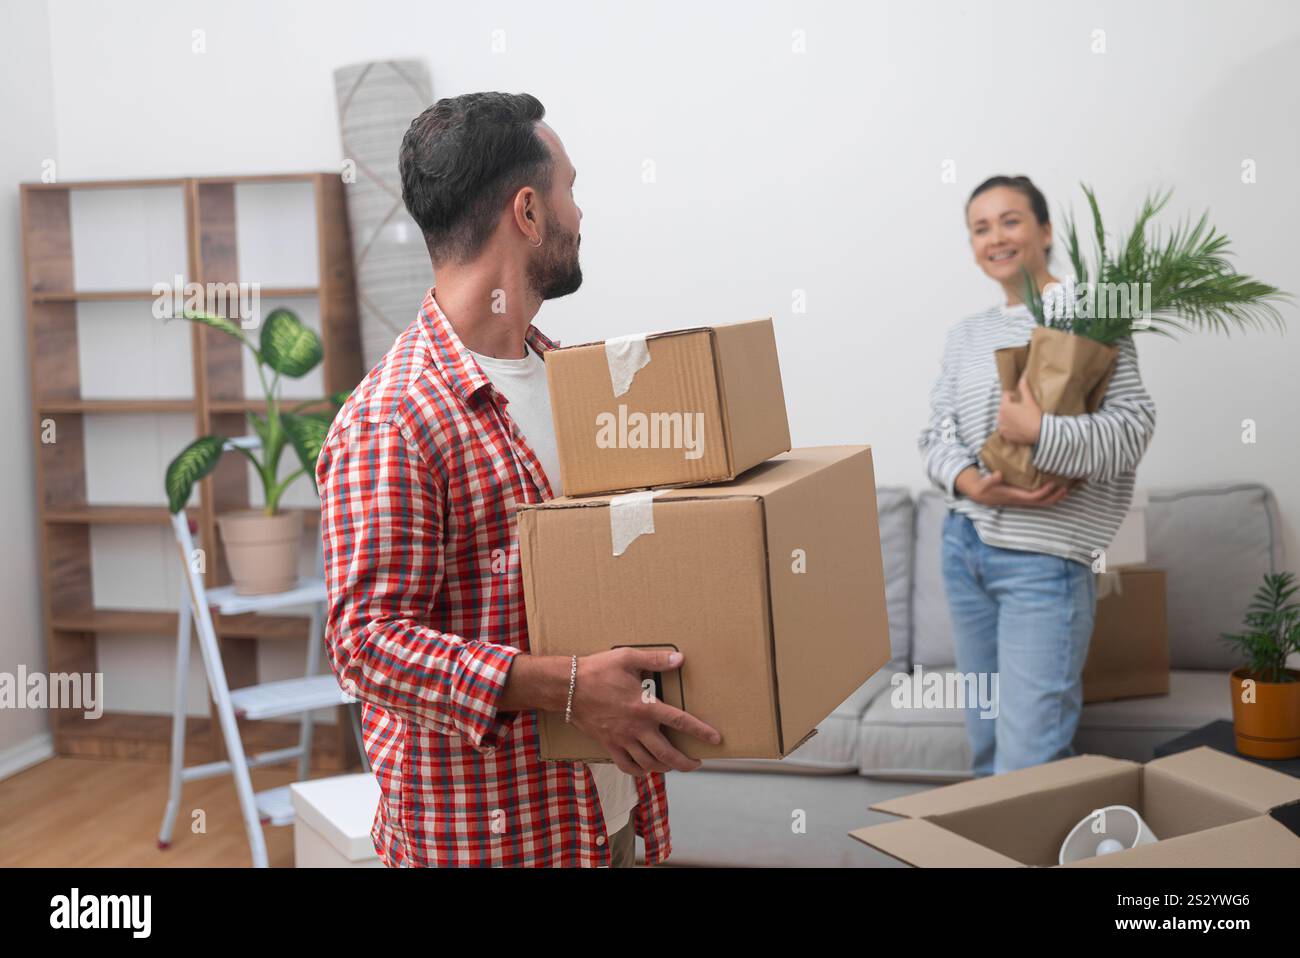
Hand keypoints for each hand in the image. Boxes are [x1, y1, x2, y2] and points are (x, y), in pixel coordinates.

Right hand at [568, 647, 721, 776]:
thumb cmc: (598, 670)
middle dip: (685, 762)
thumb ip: (656, 659)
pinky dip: (639, 771)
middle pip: (667, 754)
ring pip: (648, 764)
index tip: (715, 739)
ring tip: (675, 766)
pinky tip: (646, 769)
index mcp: (645, 706)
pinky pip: (627, 766)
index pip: (680, 721)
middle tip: (696, 763)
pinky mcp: (608, 745)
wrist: (567, 687)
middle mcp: (636, 728)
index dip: (700, 731)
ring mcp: (622, 739)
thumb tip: (680, 659)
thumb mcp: (628, 658)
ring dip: (665, 768)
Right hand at [955, 466, 1069, 507]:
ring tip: (1066, 489)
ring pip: (1042, 502)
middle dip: (1055, 497)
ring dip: (1055, 497)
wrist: (980, 494)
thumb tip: (998, 474)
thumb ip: (990, 480)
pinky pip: (1039, 497)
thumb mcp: (984, 483)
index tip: (1053, 483)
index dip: (1045, 492)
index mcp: (1015, 496)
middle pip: (1042, 502)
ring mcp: (1023, 499)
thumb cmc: (983, 487)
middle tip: (1067, 488)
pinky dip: (1049, 494)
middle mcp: (1021, 500)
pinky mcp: (1023, 496)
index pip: (1034, 497)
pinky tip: (1055, 487)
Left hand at [996, 371, 1043, 444]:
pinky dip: (1008, 427)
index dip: (1013, 396)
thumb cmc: (1034, 415)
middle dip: (1010, 407)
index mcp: (1004, 406)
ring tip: (1020, 418)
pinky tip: (1017, 426)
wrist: (1039, 432)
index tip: (1020, 399)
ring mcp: (1001, 426)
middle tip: (1021, 410)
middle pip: (1003, 407)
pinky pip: (1004, 428)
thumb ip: (1024, 388)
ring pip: (1003, 418)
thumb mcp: (1029, 400)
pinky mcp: (1004, 435)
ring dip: (1008, 417)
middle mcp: (1000, 416)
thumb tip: (1023, 376)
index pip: (1005, 396)